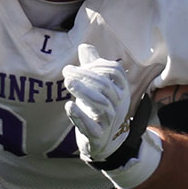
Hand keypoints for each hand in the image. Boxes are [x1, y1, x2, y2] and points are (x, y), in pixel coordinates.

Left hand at [62, 45, 140, 165]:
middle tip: (66, 71)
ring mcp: (110, 122)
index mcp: (120, 90)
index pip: (115, 71)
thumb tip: (84, 46)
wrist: (104, 143)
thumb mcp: (98, 87)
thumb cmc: (99, 110)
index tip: (79, 63)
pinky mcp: (98, 136)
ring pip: (101, 105)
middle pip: (105, 86)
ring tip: (68, 83)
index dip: (97, 64)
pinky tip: (69, 106)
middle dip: (85, 75)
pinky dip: (79, 116)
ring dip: (83, 92)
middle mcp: (119, 105)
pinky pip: (92, 127)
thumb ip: (92, 67)